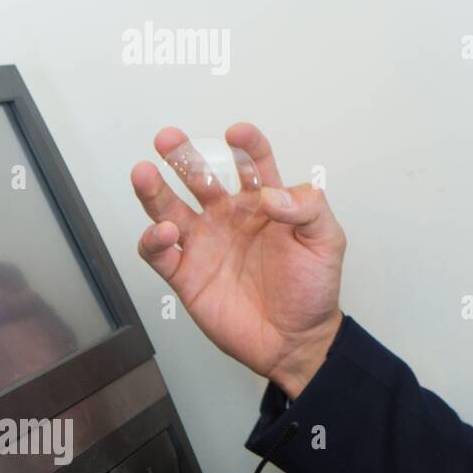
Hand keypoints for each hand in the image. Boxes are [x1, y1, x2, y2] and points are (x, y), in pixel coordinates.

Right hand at [131, 122, 344, 397]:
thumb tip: (272, 194)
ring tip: (145, 172)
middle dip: (184, 156)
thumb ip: (308, 208)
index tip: (237, 132)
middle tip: (169, 139)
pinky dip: (154, 241)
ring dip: (154, 190)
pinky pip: (160, 253)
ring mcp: (206, 245)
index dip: (245, 144)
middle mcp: (231, 218)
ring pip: (170, 209)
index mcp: (266, 204)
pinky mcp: (188, 275)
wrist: (298, 340)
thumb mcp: (327, 242)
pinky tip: (164, 232)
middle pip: (200, 177)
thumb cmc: (314, 289)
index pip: (252, 163)